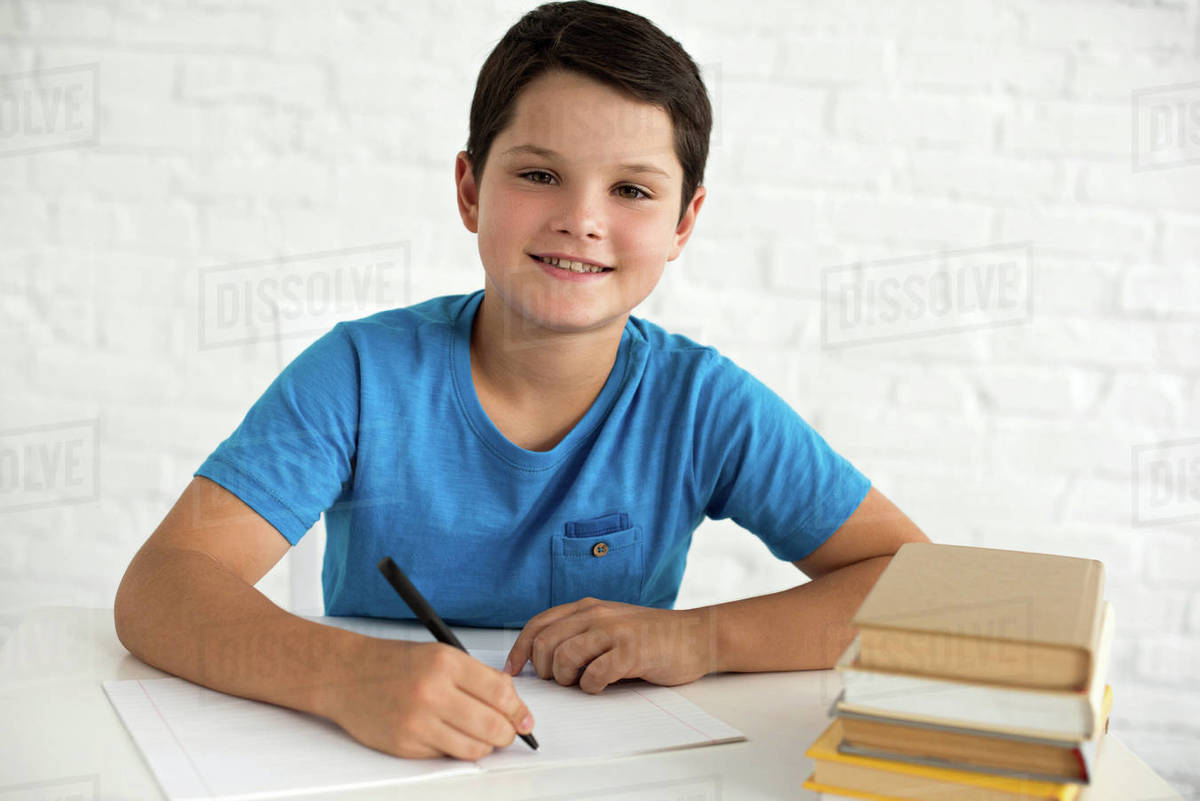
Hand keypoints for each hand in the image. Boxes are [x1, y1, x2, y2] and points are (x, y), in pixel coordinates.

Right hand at [319, 638, 534, 760]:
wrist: (345, 675)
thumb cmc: (394, 663)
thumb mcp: (440, 654)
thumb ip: (477, 677)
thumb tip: (514, 703)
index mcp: (446, 663)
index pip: (501, 694)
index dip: (520, 711)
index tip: (525, 719)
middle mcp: (432, 691)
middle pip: (493, 726)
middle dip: (508, 733)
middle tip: (509, 732)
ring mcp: (417, 722)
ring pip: (473, 748)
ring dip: (485, 746)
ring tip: (482, 736)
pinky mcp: (404, 745)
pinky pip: (446, 756)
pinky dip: (455, 750)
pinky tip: (450, 736)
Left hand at [503, 598, 716, 693]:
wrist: (695, 636)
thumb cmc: (651, 636)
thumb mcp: (609, 625)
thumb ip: (579, 634)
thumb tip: (540, 660)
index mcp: (586, 607)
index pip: (538, 624)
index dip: (519, 650)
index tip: (512, 671)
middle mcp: (596, 614)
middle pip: (545, 643)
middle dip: (544, 670)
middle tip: (559, 680)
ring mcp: (614, 631)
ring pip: (564, 657)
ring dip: (566, 679)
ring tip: (582, 681)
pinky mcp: (631, 651)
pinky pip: (594, 674)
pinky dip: (591, 687)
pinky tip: (602, 685)